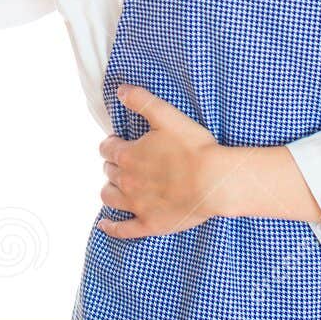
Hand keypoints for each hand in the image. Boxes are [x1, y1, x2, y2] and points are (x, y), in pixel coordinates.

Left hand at [96, 84, 225, 239]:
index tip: (119, 143)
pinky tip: (105, 224)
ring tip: (116, 186)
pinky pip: (123, 229)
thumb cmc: (194, 148)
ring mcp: (137, 205)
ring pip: (109, 197)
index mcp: (127, 155)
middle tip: (126, 162)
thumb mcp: (166, 116)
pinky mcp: (150, 224)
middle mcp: (126, 181)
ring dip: (109, 190)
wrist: (215, 182)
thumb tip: (120, 90)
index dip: (112, 144)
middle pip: (108, 171)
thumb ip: (141, 100)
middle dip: (113, 165)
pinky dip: (111, 227)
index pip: (107, 148)